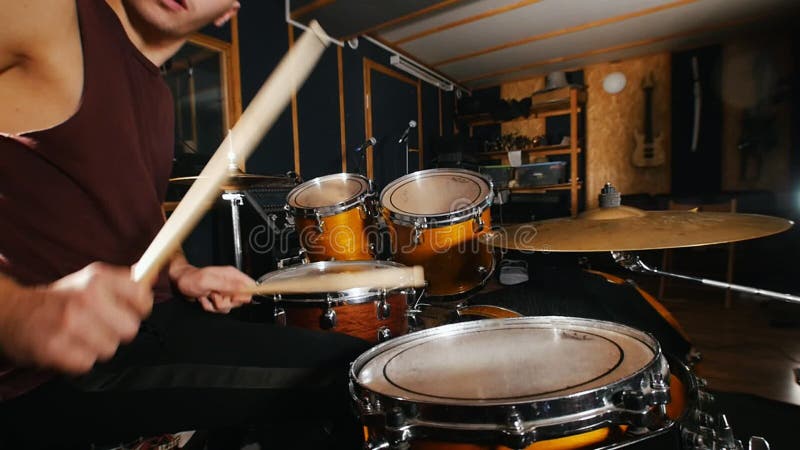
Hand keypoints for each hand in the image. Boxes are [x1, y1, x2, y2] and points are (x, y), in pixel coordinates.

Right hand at [0, 263, 152, 373]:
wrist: (11, 312)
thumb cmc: (58, 298)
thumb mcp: (90, 279)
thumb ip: (123, 281)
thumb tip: (152, 277)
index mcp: (98, 278)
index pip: (142, 298)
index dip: (138, 309)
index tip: (126, 310)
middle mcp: (86, 298)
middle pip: (130, 329)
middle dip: (117, 331)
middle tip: (99, 327)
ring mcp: (69, 324)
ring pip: (110, 349)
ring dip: (97, 347)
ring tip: (80, 336)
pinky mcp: (55, 348)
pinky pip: (87, 364)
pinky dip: (79, 360)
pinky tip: (68, 347)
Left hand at [172, 265, 253, 313]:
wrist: (180, 284)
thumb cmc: (192, 279)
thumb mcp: (209, 281)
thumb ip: (228, 285)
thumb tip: (244, 289)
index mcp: (231, 275)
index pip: (250, 285)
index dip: (246, 294)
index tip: (234, 298)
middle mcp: (230, 283)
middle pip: (240, 299)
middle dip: (226, 302)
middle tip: (215, 295)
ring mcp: (224, 292)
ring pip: (229, 306)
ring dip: (216, 305)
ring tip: (208, 296)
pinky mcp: (219, 299)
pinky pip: (220, 309)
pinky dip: (210, 307)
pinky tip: (204, 299)